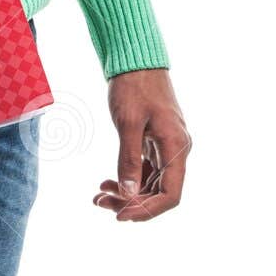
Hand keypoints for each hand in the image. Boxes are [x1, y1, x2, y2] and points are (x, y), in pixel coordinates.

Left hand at [93, 68, 190, 221]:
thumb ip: (129, 160)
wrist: (136, 60)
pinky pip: (145, 170)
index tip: (120, 216)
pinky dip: (128, 178)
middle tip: (101, 204)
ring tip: (99, 196)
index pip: (170, 195)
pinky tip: (107, 182)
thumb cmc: (134, 86)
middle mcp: (176, 150)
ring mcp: (167, 146)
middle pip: (159, 192)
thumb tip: (129, 195)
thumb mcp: (128, 123)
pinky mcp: (155, 141)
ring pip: (151, 183)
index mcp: (176, 147)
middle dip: (131, 203)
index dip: (147, 211)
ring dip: (127, 193)